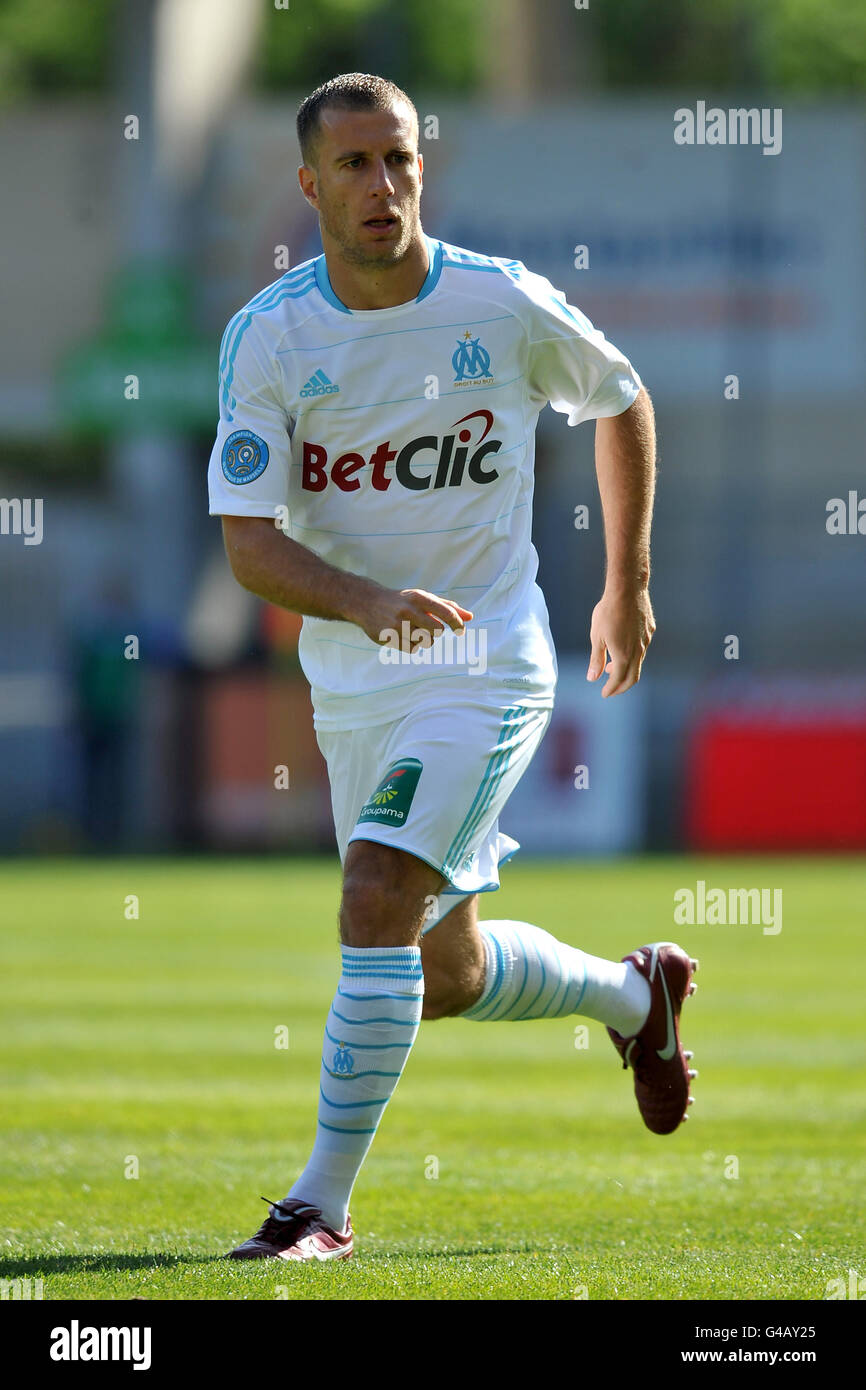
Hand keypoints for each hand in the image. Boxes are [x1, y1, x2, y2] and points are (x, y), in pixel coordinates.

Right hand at [354, 586, 473, 652]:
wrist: (368, 602)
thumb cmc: (403, 601)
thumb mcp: (423, 598)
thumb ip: (447, 606)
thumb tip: (470, 617)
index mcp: (419, 597)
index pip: (446, 612)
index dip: (457, 623)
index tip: (460, 631)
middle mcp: (409, 610)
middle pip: (437, 631)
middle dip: (436, 633)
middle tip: (427, 628)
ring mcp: (397, 624)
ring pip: (425, 642)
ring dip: (424, 640)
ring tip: (413, 631)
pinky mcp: (389, 637)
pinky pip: (412, 649)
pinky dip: (413, 646)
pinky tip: (403, 637)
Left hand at [587, 586, 654, 696]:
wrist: (627, 590)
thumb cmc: (608, 612)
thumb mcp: (597, 637)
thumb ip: (596, 659)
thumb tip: (592, 678)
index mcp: (624, 655)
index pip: (618, 680)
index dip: (611, 689)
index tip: (604, 694)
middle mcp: (638, 651)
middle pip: (632, 677)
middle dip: (621, 686)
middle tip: (611, 689)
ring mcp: (646, 640)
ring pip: (638, 662)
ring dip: (626, 669)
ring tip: (612, 667)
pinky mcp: (649, 630)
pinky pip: (642, 648)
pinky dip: (632, 655)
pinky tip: (623, 647)